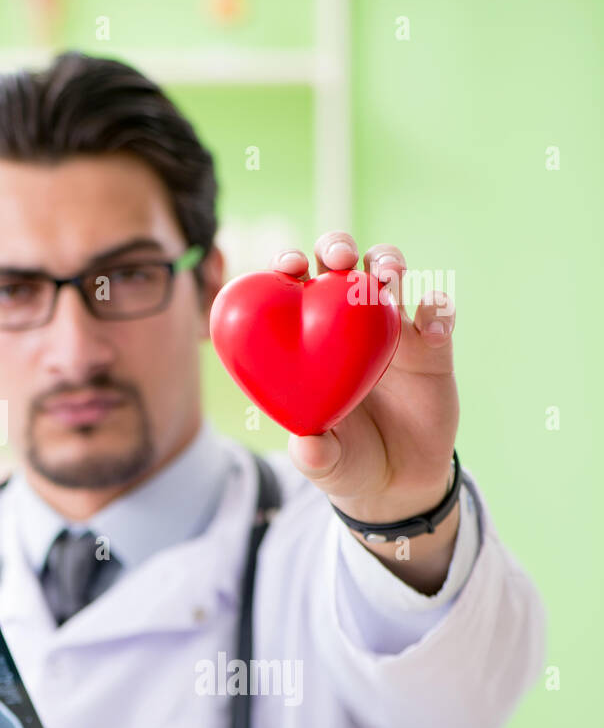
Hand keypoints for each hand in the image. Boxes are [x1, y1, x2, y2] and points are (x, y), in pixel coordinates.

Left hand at [269, 231, 459, 590]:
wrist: (398, 481)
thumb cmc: (345, 460)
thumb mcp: (325, 463)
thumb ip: (314, 454)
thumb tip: (308, 444)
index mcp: (308, 339)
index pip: (292, 288)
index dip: (288, 265)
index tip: (289, 265)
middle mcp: (346, 324)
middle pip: (340, 265)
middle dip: (337, 246)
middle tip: (340, 257)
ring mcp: (391, 330)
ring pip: (391, 274)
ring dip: (388, 262)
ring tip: (388, 275)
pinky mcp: (433, 347)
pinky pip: (439, 314)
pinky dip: (438, 311)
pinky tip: (431, 330)